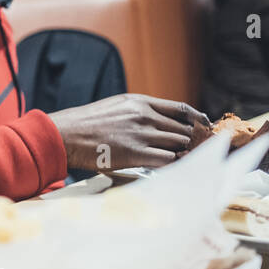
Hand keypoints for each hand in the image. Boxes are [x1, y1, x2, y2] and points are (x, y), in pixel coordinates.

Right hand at [48, 93, 210, 171]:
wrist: (65, 134)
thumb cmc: (87, 123)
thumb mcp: (115, 107)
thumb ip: (139, 111)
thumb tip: (161, 121)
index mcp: (139, 102)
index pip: (181, 109)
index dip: (196, 119)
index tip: (203, 126)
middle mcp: (144, 116)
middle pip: (182, 129)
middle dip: (187, 140)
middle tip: (189, 150)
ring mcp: (140, 134)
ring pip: (177, 144)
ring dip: (178, 153)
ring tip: (174, 159)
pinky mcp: (135, 153)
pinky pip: (166, 159)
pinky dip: (169, 163)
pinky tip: (163, 166)